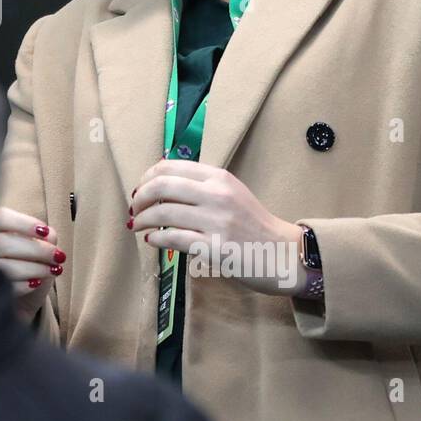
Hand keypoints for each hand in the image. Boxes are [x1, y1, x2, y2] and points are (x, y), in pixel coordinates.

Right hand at [0, 206, 63, 319]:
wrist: (10, 291)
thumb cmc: (20, 258)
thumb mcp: (31, 241)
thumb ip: (41, 234)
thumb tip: (50, 235)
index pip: (0, 219)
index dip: (24, 224)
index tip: (46, 232)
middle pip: (2, 244)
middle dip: (36, 250)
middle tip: (58, 256)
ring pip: (4, 267)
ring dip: (35, 268)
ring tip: (53, 270)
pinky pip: (4, 287)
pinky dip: (24, 285)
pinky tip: (36, 283)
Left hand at [128, 159, 304, 296]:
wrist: (287, 254)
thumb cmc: (254, 225)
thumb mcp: (232, 194)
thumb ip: (202, 186)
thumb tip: (160, 183)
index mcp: (219, 178)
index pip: (170, 167)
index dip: (146, 177)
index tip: (139, 189)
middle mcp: (217, 195)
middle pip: (161, 186)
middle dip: (139, 198)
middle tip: (134, 209)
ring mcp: (217, 221)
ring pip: (163, 213)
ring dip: (143, 220)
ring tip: (138, 226)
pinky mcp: (216, 248)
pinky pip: (174, 239)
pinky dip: (156, 239)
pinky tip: (153, 241)